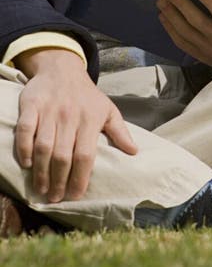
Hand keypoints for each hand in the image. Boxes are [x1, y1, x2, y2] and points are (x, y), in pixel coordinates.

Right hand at [15, 48, 137, 202]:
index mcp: (91, 119)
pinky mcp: (32, 105)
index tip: (76, 195)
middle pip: (63, 155)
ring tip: (42, 189)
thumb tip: (134, 152)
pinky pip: (26, 129)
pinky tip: (26, 163)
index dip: (80, 178)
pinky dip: (24, 148)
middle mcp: (70, 116)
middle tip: (55, 198)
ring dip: (41, 171)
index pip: (85, 155)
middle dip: (59, 181)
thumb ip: (119, 131)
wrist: (63, 68)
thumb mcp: (108, 109)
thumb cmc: (87, 95)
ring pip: (44, 146)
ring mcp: (50, 110)